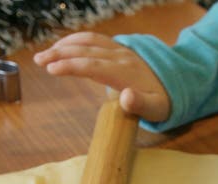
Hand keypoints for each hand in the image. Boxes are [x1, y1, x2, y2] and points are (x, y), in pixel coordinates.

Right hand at [34, 32, 169, 121]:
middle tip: (39, 60)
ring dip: (65, 45)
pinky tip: (61, 47)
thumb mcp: (157, 109)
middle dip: (61, 54)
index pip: (94, 66)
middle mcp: (121, 58)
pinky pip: (94, 39)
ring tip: (44, 55)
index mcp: (126, 73)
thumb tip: (125, 97)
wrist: (178, 84)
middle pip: (87, 51)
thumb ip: (141, 104)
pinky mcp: (118, 49)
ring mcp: (119, 51)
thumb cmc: (163, 102)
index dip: (72, 66)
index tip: (52, 69)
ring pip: (89, 42)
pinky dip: (75, 40)